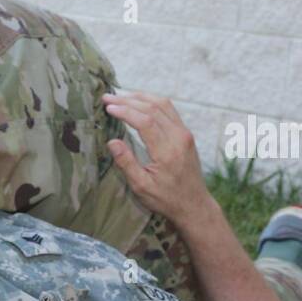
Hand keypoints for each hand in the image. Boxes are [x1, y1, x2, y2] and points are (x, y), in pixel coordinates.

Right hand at [102, 91, 214, 228]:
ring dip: (140, 97)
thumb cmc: (166, 199)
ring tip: (120, 96)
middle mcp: (179, 137)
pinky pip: (169, 110)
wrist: (194, 205)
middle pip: (153, 108)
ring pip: (162, 105)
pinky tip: (139, 102)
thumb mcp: (141, 187)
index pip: (145, 121)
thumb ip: (127, 163)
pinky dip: (152, 102)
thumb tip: (112, 142)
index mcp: (167, 151)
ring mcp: (185, 134)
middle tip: (107, 97)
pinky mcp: (186, 134)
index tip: (108, 107)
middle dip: (128, 100)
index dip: (125, 111)